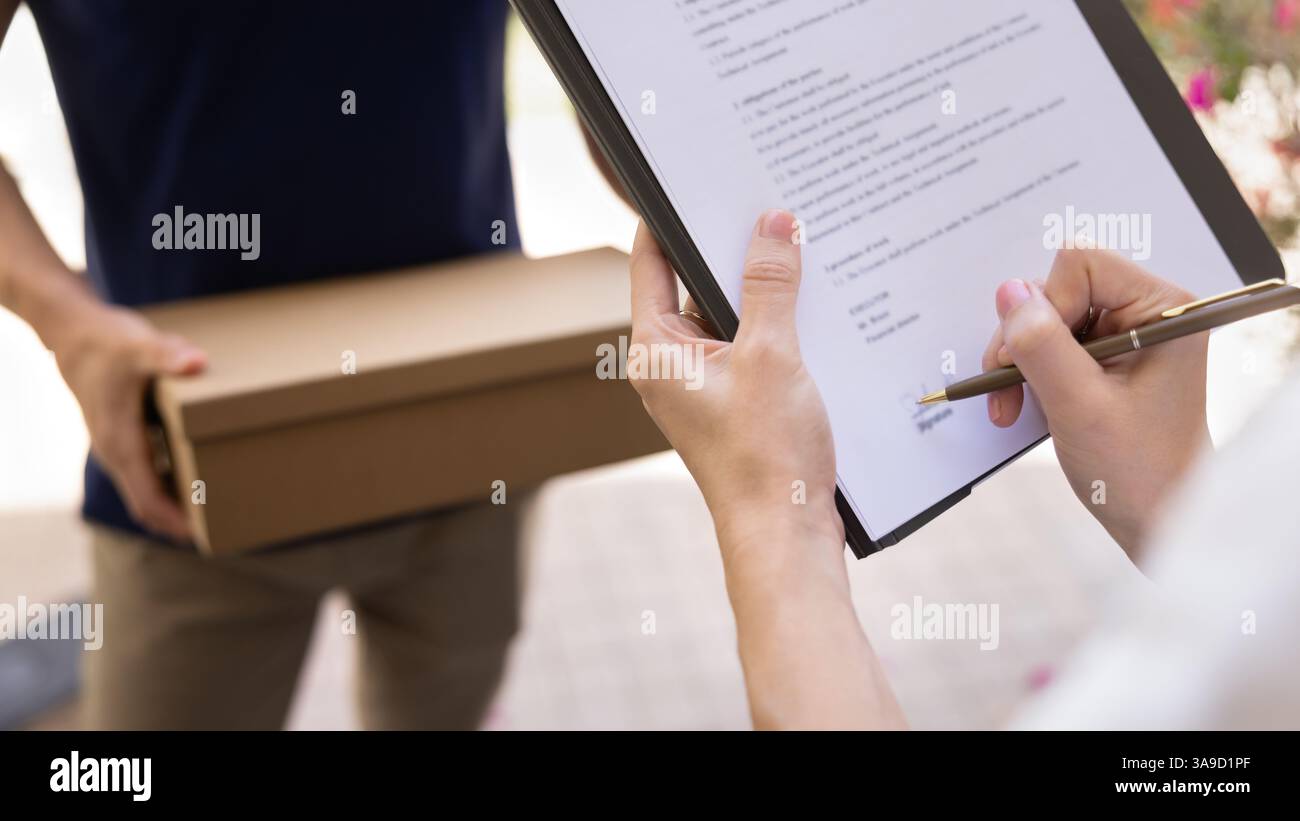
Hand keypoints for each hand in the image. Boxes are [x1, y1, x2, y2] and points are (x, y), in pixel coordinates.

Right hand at [50, 298, 206, 541]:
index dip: (176, 522)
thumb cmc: (108, 343)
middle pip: (147, 505)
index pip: (148, 500)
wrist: (73, 333)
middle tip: (222, 533)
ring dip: (175, 507)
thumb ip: (167, 356)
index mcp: (121, 443)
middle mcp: (116, 453)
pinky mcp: (122, 437)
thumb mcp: (139, 347)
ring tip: (216, 515)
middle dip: (180, 523)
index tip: (206, 537)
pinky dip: (168, 486)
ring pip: (145, 491)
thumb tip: (196, 362)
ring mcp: (116, 447)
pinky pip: (146, 474)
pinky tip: (197, 480)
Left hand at [630, 212, 904, 728]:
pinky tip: (814, 304)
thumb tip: (772, 223)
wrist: (785, 532)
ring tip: (799, 246)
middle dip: (730, 249)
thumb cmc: (765, 456)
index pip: (650, 261)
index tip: (699, 177)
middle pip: (692, 285)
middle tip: (767, 203)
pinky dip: (776, 324)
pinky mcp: (735, 401)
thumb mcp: (771, 355)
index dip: (672, 217)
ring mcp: (702, 384)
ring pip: (728, 316)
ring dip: (761, 289)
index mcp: (656, 348)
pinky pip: (750, 345)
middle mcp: (670, 363)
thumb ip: (769, 285)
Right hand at [983, 249, 1211, 556]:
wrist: (1158, 520)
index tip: (1035, 360)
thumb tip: (1009, 292)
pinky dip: (1027, 373)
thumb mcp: (1079, 405)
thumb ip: (1043, 344)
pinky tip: (1021, 405)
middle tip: (1005, 389)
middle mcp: (1146, 312)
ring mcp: (1124, 335)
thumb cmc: (1136, 470)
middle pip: (1058, 289)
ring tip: (1009, 407)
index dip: (1046, 307)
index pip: (1082, 265)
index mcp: (1162, 308)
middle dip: (1024, 339)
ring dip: (1018, 361)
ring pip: (1046, 318)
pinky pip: (1050, 342)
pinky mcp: (1105, 358)